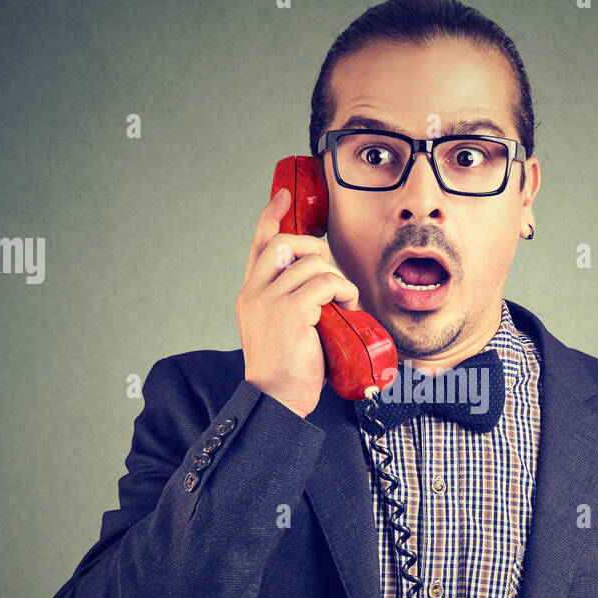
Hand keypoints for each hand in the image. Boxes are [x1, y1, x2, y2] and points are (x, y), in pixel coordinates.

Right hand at [236, 188, 360, 418]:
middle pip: (286, 242)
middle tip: (333, 278)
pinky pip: (326, 282)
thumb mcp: (280, 330)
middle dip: (317, 249)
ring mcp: (270, 299)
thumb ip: (290, 303)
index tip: (283, 197)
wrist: (275, 400)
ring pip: (313, 262)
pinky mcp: (291, 310)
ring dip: (337, 280)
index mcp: (249, 295)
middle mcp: (254, 292)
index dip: (271, 217)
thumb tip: (320, 287)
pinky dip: (344, 291)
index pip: (258, 244)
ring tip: (344, 304)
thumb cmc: (285, 372)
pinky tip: (348, 309)